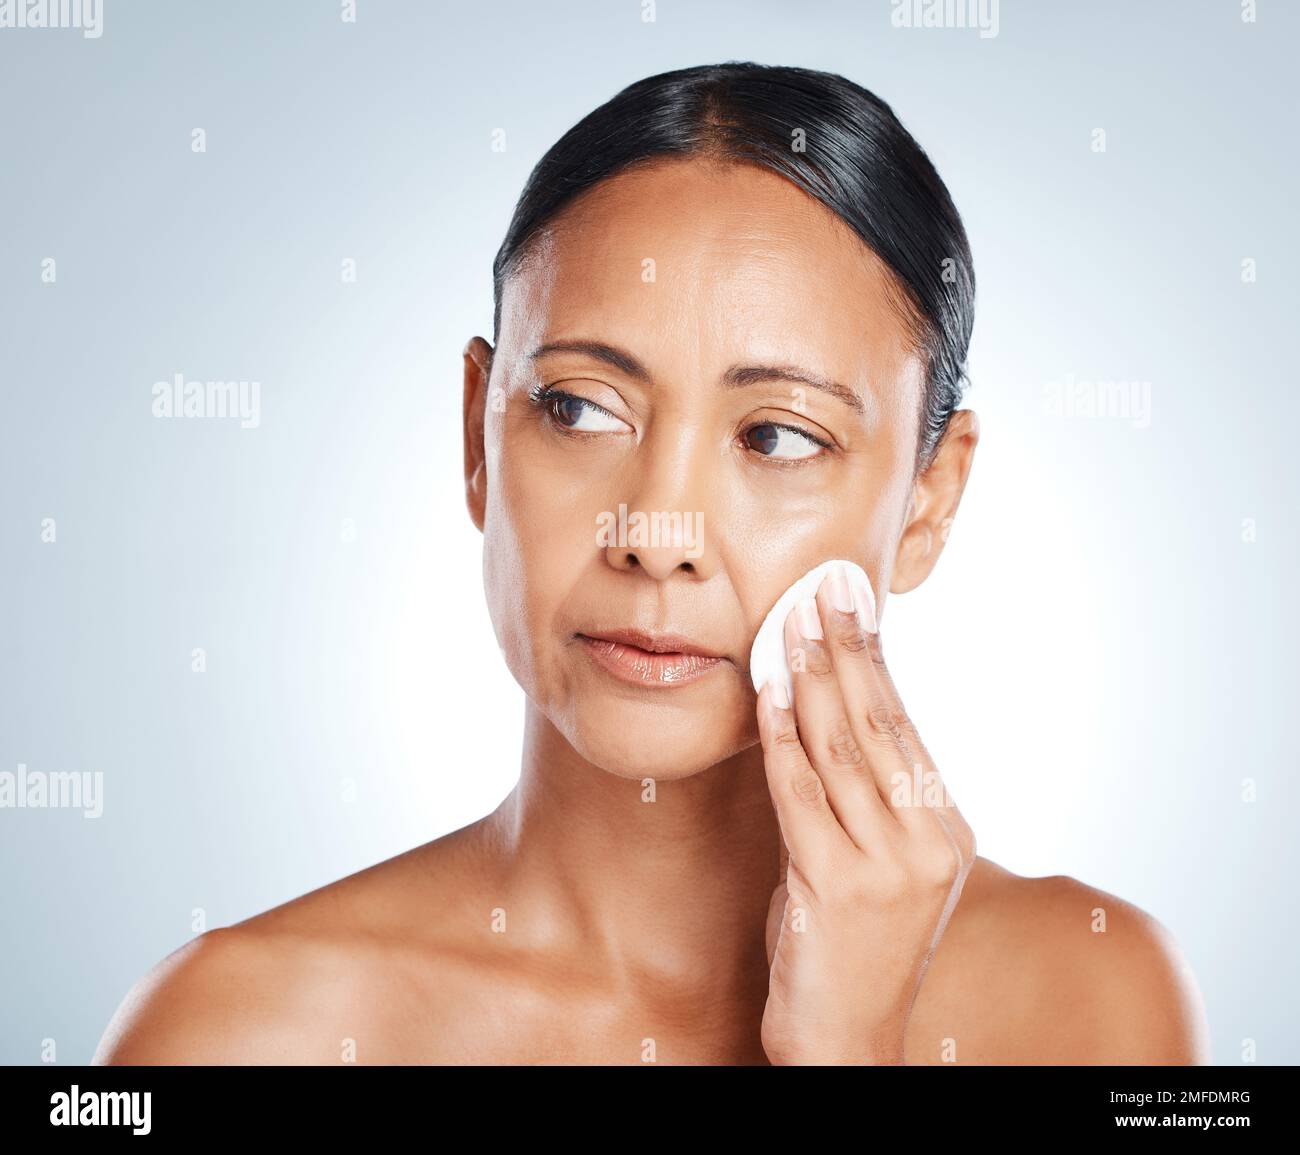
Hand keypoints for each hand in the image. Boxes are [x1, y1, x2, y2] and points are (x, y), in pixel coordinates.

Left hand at [755, 563, 975, 1064]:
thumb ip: (867, 800)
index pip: (904, 726)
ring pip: (842, 749)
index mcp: (946, 832)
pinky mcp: (837, 887)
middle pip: (880, 724)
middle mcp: (928, 844)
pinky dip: (783, 737)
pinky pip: (802, 793)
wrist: (848, 1038)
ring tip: (791, 621)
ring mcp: (887, 867)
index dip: (874, 660)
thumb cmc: (854, 945)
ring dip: (812, 677)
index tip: (855, 604)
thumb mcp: (878, 864)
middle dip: (848, 647)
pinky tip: (770, 692)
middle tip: (826, 585)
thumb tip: (832, 712)